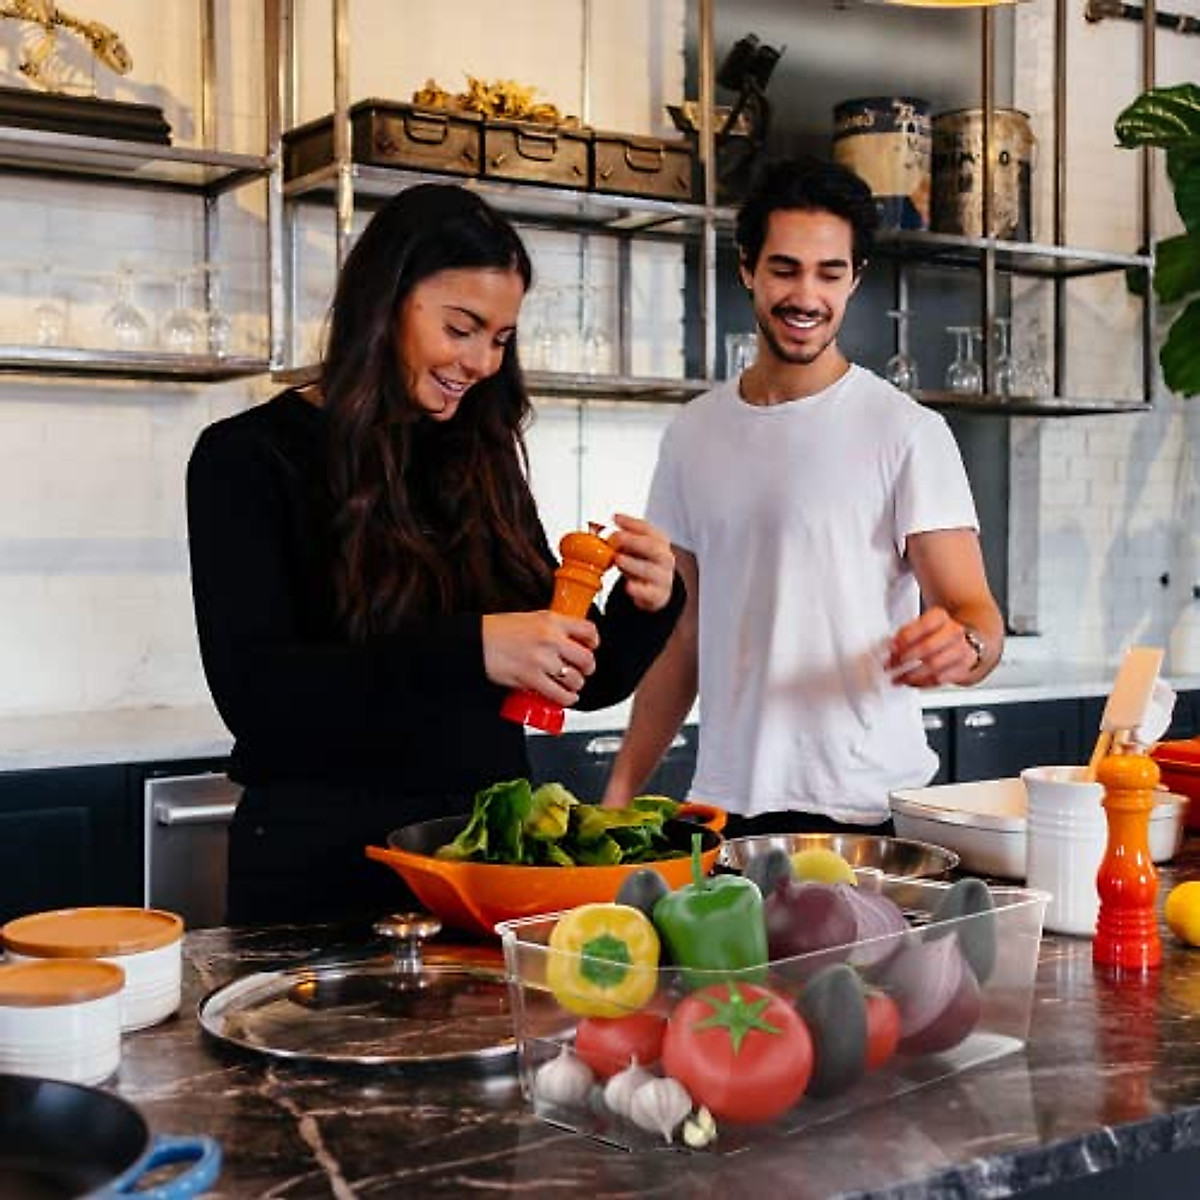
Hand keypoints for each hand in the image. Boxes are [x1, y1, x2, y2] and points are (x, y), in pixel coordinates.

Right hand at [481, 611, 598, 702]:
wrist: (476, 642)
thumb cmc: (498, 631)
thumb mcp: (531, 617)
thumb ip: (552, 627)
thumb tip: (571, 638)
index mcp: (551, 620)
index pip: (588, 630)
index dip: (593, 642)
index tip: (591, 647)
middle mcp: (550, 639)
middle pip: (587, 658)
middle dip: (588, 668)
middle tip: (583, 670)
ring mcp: (541, 659)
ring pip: (575, 679)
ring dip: (576, 685)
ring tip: (570, 684)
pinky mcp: (531, 678)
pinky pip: (559, 694)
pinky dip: (566, 699)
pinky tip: (565, 697)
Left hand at [608, 513, 675, 611]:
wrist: (656, 590)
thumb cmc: (641, 564)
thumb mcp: (630, 549)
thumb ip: (615, 539)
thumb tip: (592, 528)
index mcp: (658, 541)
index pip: (647, 528)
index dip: (631, 522)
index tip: (615, 517)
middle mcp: (663, 557)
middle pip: (652, 546)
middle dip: (633, 540)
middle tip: (617, 537)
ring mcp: (662, 576)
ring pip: (650, 569)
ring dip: (633, 563)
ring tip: (618, 559)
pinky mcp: (657, 595)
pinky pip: (650, 592)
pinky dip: (639, 589)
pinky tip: (628, 586)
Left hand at [886, 607, 979, 687]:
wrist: (962, 642)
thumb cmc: (935, 634)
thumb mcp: (920, 625)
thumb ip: (905, 634)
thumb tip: (889, 645)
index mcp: (940, 617)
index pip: (924, 625)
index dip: (906, 637)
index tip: (891, 647)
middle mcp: (953, 632)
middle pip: (928, 647)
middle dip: (905, 658)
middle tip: (891, 664)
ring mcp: (961, 651)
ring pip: (934, 666)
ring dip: (911, 674)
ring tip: (898, 678)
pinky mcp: (963, 669)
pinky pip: (940, 679)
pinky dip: (922, 683)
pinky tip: (911, 682)